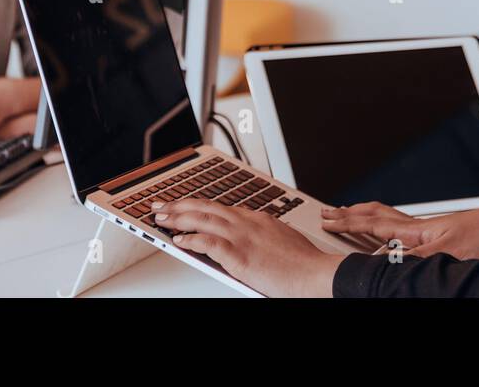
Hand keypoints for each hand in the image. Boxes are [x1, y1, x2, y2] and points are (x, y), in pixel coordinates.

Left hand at [152, 199, 344, 297]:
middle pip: (206, 208)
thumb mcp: (281, 239)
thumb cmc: (304, 263)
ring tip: (161, 219)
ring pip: (203, 220)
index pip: (220, 207)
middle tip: (161, 206)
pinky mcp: (240, 256)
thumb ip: (262, 235)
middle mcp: (248, 223)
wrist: (317, 274)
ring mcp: (243, 237)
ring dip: (178, 218)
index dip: (198, 205)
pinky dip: (191, 240)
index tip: (183, 205)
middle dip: (180, 205)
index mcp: (258, 218)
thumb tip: (248, 240)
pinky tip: (179, 242)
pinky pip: (208, 243)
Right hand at [322, 198, 478, 258]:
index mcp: (415, 230)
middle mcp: (417, 226)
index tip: (327, 220)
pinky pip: (399, 223)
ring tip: (349, 212)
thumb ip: (415, 257)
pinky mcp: (436, 232)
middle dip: (349, 214)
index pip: (372, 225)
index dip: (347, 223)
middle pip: (374, 215)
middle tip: (328, 211)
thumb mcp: (448, 252)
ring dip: (364, 214)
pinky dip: (383, 220)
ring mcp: (426, 228)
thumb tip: (386, 260)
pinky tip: (387, 228)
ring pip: (386, 216)